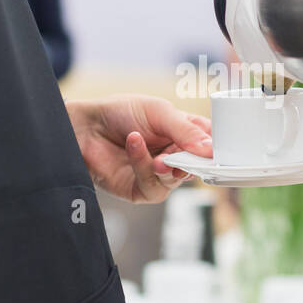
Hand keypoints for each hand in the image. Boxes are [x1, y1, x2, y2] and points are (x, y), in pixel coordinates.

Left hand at [67, 95, 212, 203]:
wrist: (84, 125)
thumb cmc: (120, 112)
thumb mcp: (159, 112)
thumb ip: (186, 131)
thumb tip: (211, 150)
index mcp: (184, 135)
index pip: (210, 145)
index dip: (216, 149)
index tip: (217, 150)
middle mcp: (174, 156)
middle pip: (198, 167)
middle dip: (193, 162)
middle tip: (189, 156)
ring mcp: (157, 175)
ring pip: (176, 181)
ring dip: (167, 167)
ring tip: (157, 155)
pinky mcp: (139, 190)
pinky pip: (152, 187)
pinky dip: (144, 166)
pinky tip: (134, 143)